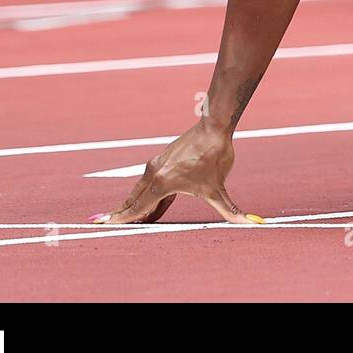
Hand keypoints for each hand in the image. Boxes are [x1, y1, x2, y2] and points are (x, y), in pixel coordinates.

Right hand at [89, 119, 263, 225]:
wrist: (214, 128)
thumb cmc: (215, 157)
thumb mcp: (218, 189)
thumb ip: (230, 210)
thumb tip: (250, 223)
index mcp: (162, 183)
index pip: (138, 207)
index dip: (122, 218)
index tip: (103, 224)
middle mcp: (154, 173)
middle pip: (134, 199)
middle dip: (124, 214)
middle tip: (106, 224)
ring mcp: (157, 164)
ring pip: (141, 190)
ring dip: (136, 205)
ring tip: (129, 218)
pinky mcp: (163, 159)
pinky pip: (150, 182)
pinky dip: (147, 194)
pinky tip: (153, 204)